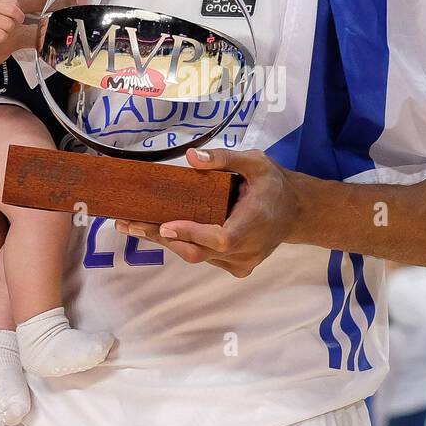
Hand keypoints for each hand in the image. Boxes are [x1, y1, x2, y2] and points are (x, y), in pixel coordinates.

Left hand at [114, 147, 302, 276]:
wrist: (296, 212)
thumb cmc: (274, 185)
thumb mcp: (256, 163)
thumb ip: (225, 159)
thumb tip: (190, 157)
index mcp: (251, 226)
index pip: (219, 238)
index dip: (192, 234)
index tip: (165, 225)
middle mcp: (245, 251)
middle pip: (197, 252)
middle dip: (161, 237)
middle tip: (129, 223)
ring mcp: (240, 264)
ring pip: (197, 256)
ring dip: (168, 241)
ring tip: (136, 225)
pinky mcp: (235, 268)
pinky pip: (204, 258)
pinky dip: (184, 244)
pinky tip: (162, 231)